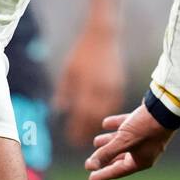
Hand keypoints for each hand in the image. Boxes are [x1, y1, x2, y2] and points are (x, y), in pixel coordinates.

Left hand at [54, 24, 124, 146]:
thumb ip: (65, 91)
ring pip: (106, 113)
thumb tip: (59, 109)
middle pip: (95, 118)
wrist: (103, 36)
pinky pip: (114, 105)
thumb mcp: (69, 70)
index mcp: (87, 87)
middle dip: (87, 131)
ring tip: (92, 137)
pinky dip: (109, 115)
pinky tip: (103, 122)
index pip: (81, 114)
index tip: (72, 140)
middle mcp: (101, 90)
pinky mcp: (119, 85)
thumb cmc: (83, 52)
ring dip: (99, 125)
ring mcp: (112, 88)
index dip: (77, 129)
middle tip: (81, 144)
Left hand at [84, 102, 176, 179]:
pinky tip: (105, 123)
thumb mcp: (123, 142)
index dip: (103, 174)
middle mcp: (144, 151)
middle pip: (120, 158)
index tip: (91, 178)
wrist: (165, 107)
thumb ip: (106, 153)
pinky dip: (116, 126)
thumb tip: (90, 166)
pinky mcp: (144, 124)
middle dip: (105, 158)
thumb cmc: (145, 127)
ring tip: (95, 141)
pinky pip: (127, 127)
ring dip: (109, 142)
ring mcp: (145, 138)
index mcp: (141, 161)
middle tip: (90, 163)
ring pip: (123, 142)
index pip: (118, 170)